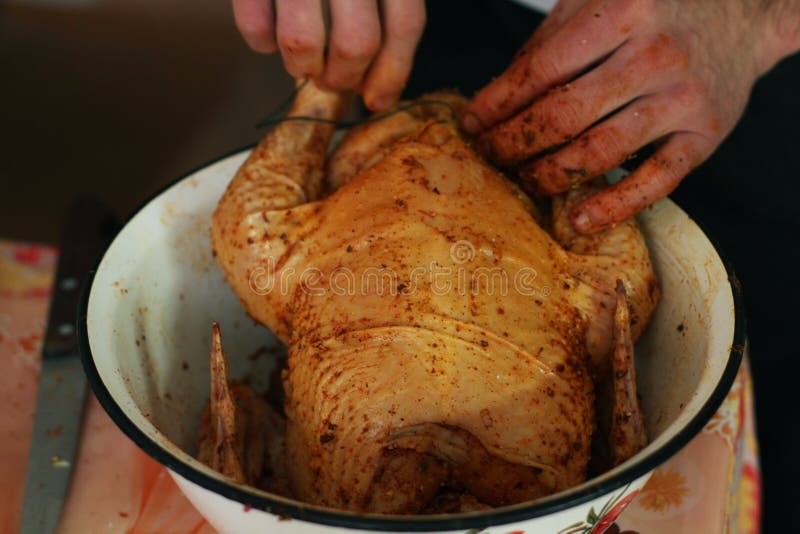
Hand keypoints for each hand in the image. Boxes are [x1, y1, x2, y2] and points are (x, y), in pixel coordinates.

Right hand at [232, 0, 425, 110]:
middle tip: (333, 79)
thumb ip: (385, 4)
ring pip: (304, 43)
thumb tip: (380, 79)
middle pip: (356, 44)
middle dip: (343, 78)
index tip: (378, 100)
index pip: (404, 23)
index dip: (394, 71)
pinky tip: (267, 39)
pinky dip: (260, 43)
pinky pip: (254, 25)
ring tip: (302, 61)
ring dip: (303, 67)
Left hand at [461, 0, 797, 232]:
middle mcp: (653, 55)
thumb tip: (494, 99)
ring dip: (549, 175)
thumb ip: (548, 45)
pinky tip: (578, 219)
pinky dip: (613, 206)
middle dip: (513, 143)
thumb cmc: (657, 6)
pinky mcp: (703, 135)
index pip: (540, 72)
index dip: (496, 104)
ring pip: (600, 151)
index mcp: (621, 13)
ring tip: (523, 181)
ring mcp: (681, 98)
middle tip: (490, 155)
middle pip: (562, 116)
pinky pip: (655, 181)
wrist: (742, 12)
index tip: (470, 124)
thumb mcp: (598, 2)